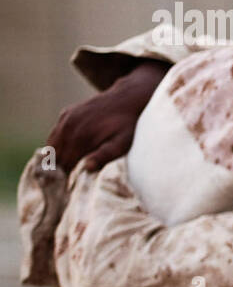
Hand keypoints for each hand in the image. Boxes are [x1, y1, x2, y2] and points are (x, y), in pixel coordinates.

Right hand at [45, 61, 167, 171]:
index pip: (63, 164)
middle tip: (64, 182)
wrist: (128, 99)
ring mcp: (66, 119)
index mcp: (80, 138)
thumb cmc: (128, 125)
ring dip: (55, 156)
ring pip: (51, 144)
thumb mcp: (122, 143)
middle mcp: (68, 127)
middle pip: (54, 155)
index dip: (65, 177)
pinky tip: (66, 152)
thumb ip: (104, 155)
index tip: (68, 187)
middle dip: (57, 169)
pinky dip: (57, 143)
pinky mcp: (66, 113)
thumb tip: (86, 167)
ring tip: (63, 170)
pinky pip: (55, 133)